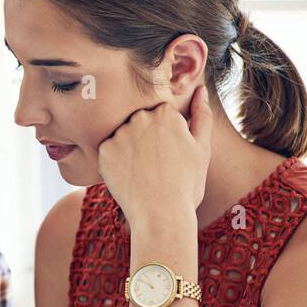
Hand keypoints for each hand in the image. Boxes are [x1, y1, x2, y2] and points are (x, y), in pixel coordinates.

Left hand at [96, 84, 212, 228]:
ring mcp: (120, 133)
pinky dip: (116, 163)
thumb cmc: (186, 185)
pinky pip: (109, 152)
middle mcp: (140, 117)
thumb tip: (201, 90)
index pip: (162, 116)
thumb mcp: (202, 149)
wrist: (161, 216)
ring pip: (124, 137)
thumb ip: (201, 115)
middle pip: (141, 123)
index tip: (171, 155)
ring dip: (130, 150)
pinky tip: (129, 177)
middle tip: (157, 166)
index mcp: (166, 113)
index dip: (167, 137)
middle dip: (147, 140)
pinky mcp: (104, 151)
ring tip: (143, 173)